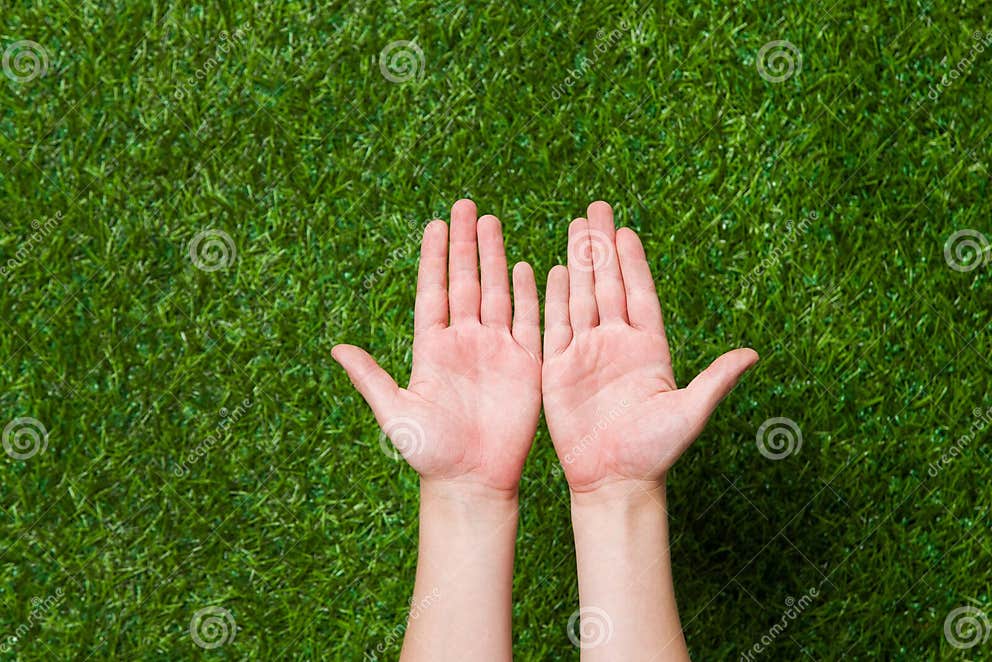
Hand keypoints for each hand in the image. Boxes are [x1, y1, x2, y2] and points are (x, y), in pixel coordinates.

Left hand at [332, 199, 541, 495]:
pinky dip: (529, 294)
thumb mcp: (395, 414)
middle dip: (466, 243)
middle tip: (467, 204)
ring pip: (497, 293)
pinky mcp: (525, 366)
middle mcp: (464, 342)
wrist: (471, 482)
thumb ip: (371, 378)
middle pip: (466, 281)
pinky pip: (529, 322)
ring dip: (495, 258)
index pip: (434, 291)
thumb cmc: (430, 453)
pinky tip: (527, 266)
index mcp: (432, 348)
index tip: (436, 223)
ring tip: (493, 222)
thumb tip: (336, 349)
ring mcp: (496, 351)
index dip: (434, 258)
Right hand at [542, 201, 757, 493]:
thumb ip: (715, 379)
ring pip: (581, 297)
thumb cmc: (655, 452)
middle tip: (595, 209)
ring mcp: (586, 354)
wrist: (614, 481)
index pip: (639, 294)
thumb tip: (752, 355)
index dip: (632, 261)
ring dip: (578, 262)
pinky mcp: (559, 370)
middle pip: (607, 284)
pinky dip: (553, 297)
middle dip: (601, 246)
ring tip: (574, 227)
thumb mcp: (690, 412)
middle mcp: (617, 345)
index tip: (626, 230)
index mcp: (649, 349)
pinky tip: (552, 270)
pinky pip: (555, 325)